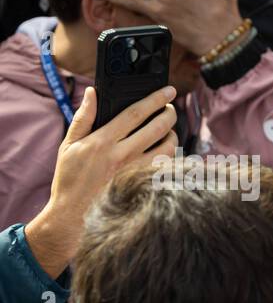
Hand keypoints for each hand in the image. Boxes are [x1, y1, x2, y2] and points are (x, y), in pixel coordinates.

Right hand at [25, 85, 177, 277]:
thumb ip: (83, 117)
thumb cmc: (70, 177)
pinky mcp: (143, 186)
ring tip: (168, 130)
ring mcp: (135, 172)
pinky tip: (164, 151)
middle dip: (169, 114)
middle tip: (171, 107)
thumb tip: (91, 92)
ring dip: (172, 135)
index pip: (135, 114)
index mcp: (103, 141)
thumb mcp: (69, 144)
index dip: (154, 99)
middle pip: (157, 129)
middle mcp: (122, 155)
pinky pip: (165, 167)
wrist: (73, 212)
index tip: (168, 90)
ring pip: (167, 149)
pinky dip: (169, 156)